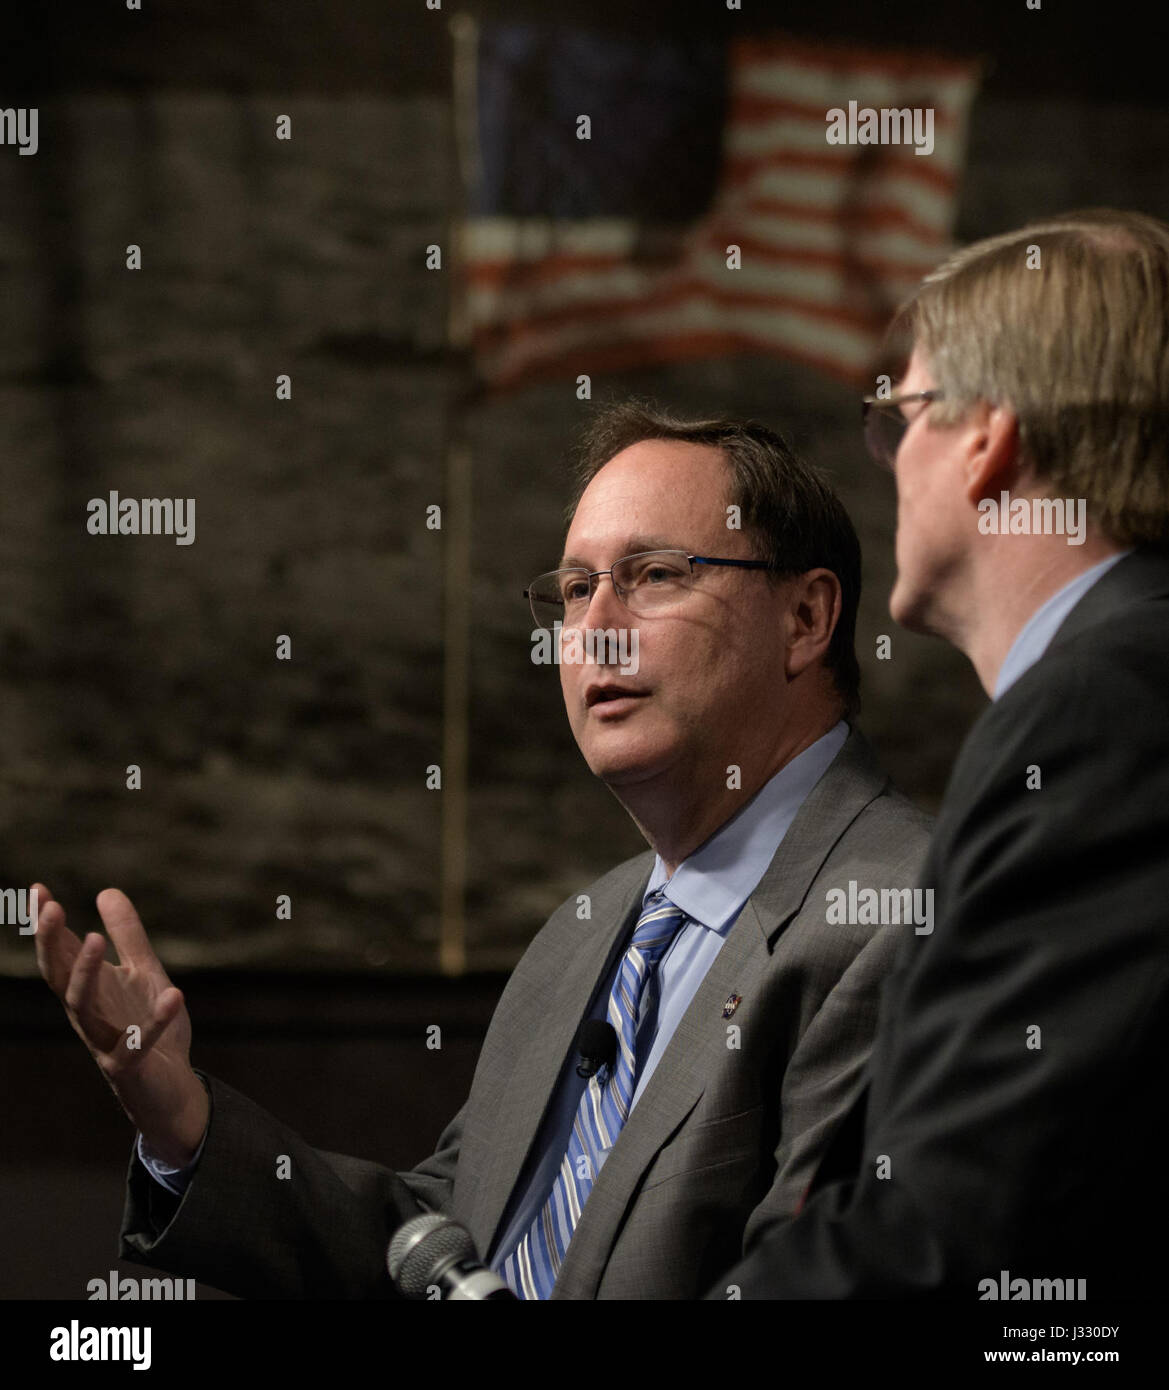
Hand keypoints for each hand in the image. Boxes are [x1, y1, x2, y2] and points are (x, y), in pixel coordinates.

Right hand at [33, 882, 209, 1167]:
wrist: (171, 1088)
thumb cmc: (149, 1025)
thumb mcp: (143, 972)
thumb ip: (127, 935)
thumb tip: (107, 890)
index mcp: (91, 990)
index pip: (61, 954)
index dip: (47, 925)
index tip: (37, 889)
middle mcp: (89, 1014)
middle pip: (60, 976)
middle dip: (51, 943)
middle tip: (50, 907)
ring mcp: (105, 1041)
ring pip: (82, 1007)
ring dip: (86, 973)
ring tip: (95, 938)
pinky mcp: (130, 1067)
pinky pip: (137, 1044)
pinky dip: (153, 1021)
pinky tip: (174, 994)